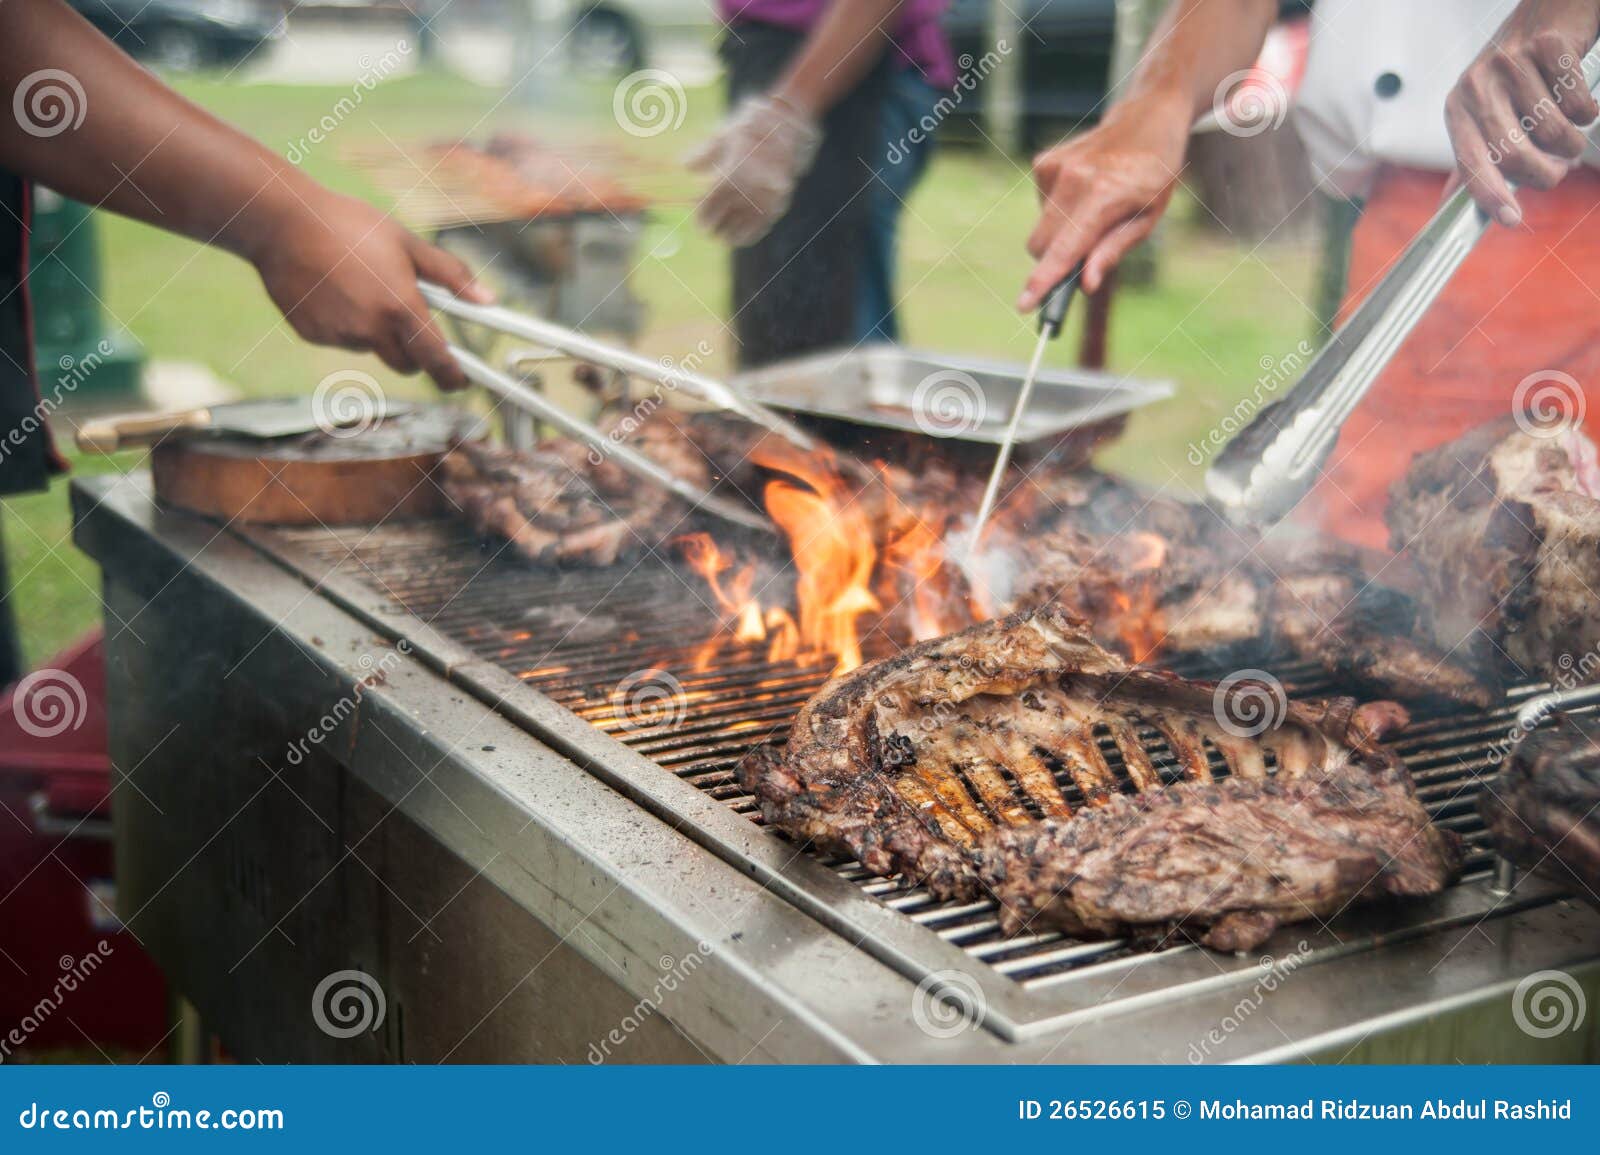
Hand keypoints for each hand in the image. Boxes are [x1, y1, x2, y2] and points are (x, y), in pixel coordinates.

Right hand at [249, 188, 491, 389]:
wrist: (282, 223)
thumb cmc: (350, 225)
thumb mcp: (407, 243)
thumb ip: (451, 275)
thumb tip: (488, 300)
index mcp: (400, 307)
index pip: (436, 359)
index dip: (453, 376)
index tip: (462, 382)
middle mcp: (371, 329)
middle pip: (406, 364)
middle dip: (415, 353)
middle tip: (409, 320)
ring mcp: (339, 335)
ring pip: (371, 347)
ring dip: (375, 331)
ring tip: (360, 286)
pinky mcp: (313, 335)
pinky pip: (341, 339)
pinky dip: (345, 324)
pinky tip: (333, 290)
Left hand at [688, 95, 821, 246]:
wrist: (788, 124)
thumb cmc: (751, 127)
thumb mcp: (724, 135)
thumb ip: (705, 154)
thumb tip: (685, 167)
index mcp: (733, 170)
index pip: (713, 202)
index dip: (704, 215)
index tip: (699, 223)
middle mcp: (750, 185)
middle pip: (727, 215)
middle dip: (717, 225)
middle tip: (708, 233)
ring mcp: (767, 193)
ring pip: (746, 223)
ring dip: (733, 233)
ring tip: (723, 238)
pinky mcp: (780, 198)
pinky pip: (765, 222)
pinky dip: (753, 232)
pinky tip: (742, 237)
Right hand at [1019, 94, 1191, 309]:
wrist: (1147, 115)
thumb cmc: (1154, 173)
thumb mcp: (1148, 217)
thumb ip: (1113, 250)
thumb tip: (1086, 284)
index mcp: (1103, 195)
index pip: (1065, 248)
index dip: (1044, 280)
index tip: (1025, 304)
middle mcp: (1072, 179)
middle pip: (1041, 245)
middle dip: (1054, 261)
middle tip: (1084, 259)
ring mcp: (1054, 168)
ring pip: (1041, 229)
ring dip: (1062, 233)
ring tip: (1096, 209)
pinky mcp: (1043, 162)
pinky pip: (1042, 207)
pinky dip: (1059, 211)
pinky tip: (1085, 190)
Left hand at [1444, 0, 1599, 225]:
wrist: (1547, 13)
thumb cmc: (1515, 74)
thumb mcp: (1484, 113)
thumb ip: (1472, 158)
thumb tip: (1448, 207)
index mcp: (1458, 108)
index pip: (1468, 162)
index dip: (1489, 195)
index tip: (1511, 219)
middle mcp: (1478, 86)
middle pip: (1513, 154)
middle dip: (1545, 172)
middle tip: (1559, 168)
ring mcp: (1511, 63)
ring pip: (1553, 130)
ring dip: (1572, 141)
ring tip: (1570, 131)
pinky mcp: (1547, 46)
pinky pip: (1578, 101)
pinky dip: (1587, 109)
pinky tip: (1578, 98)